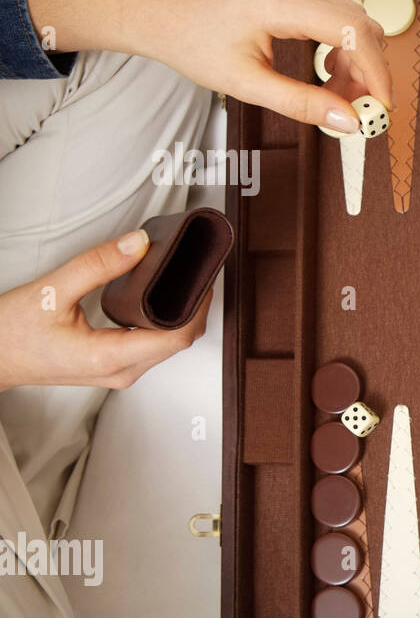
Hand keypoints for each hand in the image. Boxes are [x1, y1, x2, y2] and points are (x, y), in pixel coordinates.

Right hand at [0, 230, 210, 391]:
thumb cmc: (10, 333)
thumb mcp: (51, 290)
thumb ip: (97, 265)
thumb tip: (139, 243)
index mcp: (108, 358)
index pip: (177, 337)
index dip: (198, 306)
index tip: (203, 278)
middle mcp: (120, 372)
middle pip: (180, 341)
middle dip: (195, 307)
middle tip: (198, 271)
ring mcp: (119, 373)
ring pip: (170, 346)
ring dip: (182, 315)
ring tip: (186, 281)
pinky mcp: (115, 367)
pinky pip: (154, 347)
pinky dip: (165, 322)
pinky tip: (163, 300)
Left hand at [146, 0, 394, 131]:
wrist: (165, 15)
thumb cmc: (195, 44)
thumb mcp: (247, 85)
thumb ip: (302, 104)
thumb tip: (348, 121)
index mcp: (279, 2)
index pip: (353, 32)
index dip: (376, 71)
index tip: (381, 105)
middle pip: (360, 25)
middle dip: (367, 71)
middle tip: (356, 107)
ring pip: (353, 21)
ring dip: (355, 61)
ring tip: (336, 93)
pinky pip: (337, 15)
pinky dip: (342, 47)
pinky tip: (326, 71)